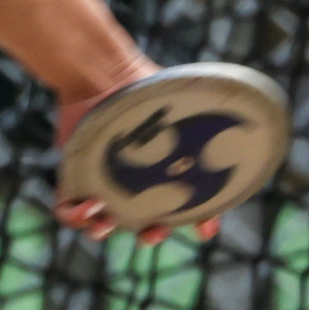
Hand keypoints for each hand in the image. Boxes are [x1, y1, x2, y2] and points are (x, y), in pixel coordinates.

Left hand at [50, 57, 221, 246]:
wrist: (102, 74)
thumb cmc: (144, 90)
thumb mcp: (181, 113)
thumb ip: (204, 136)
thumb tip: (241, 146)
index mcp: (163, 174)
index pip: (182, 208)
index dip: (197, 223)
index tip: (202, 230)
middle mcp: (134, 183)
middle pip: (142, 224)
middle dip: (149, 235)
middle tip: (152, 232)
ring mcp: (101, 182)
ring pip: (101, 222)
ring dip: (103, 230)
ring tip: (104, 220)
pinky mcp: (72, 176)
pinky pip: (67, 208)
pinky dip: (72, 216)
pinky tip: (83, 206)